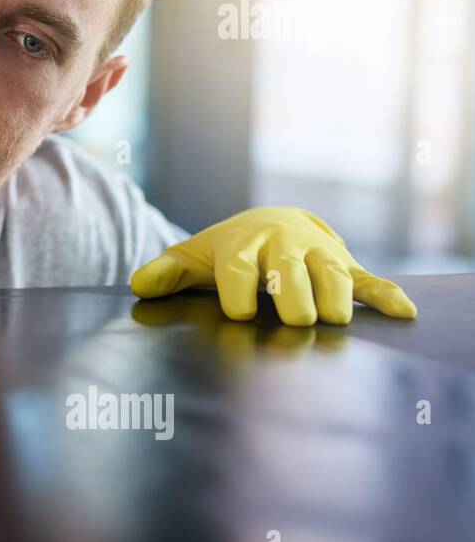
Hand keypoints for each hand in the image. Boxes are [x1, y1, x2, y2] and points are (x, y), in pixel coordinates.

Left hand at [130, 206, 416, 325]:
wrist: (267, 221)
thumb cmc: (226, 250)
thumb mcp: (194, 257)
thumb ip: (167, 272)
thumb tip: (138, 285)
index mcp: (243, 244)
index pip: (239, 267)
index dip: (240, 290)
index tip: (240, 314)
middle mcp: (282, 245)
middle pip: (288, 270)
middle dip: (293, 294)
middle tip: (296, 320)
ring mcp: (316, 254)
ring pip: (330, 272)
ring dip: (335, 295)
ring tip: (335, 320)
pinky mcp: (344, 264)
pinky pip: (367, 279)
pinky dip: (386, 294)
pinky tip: (403, 313)